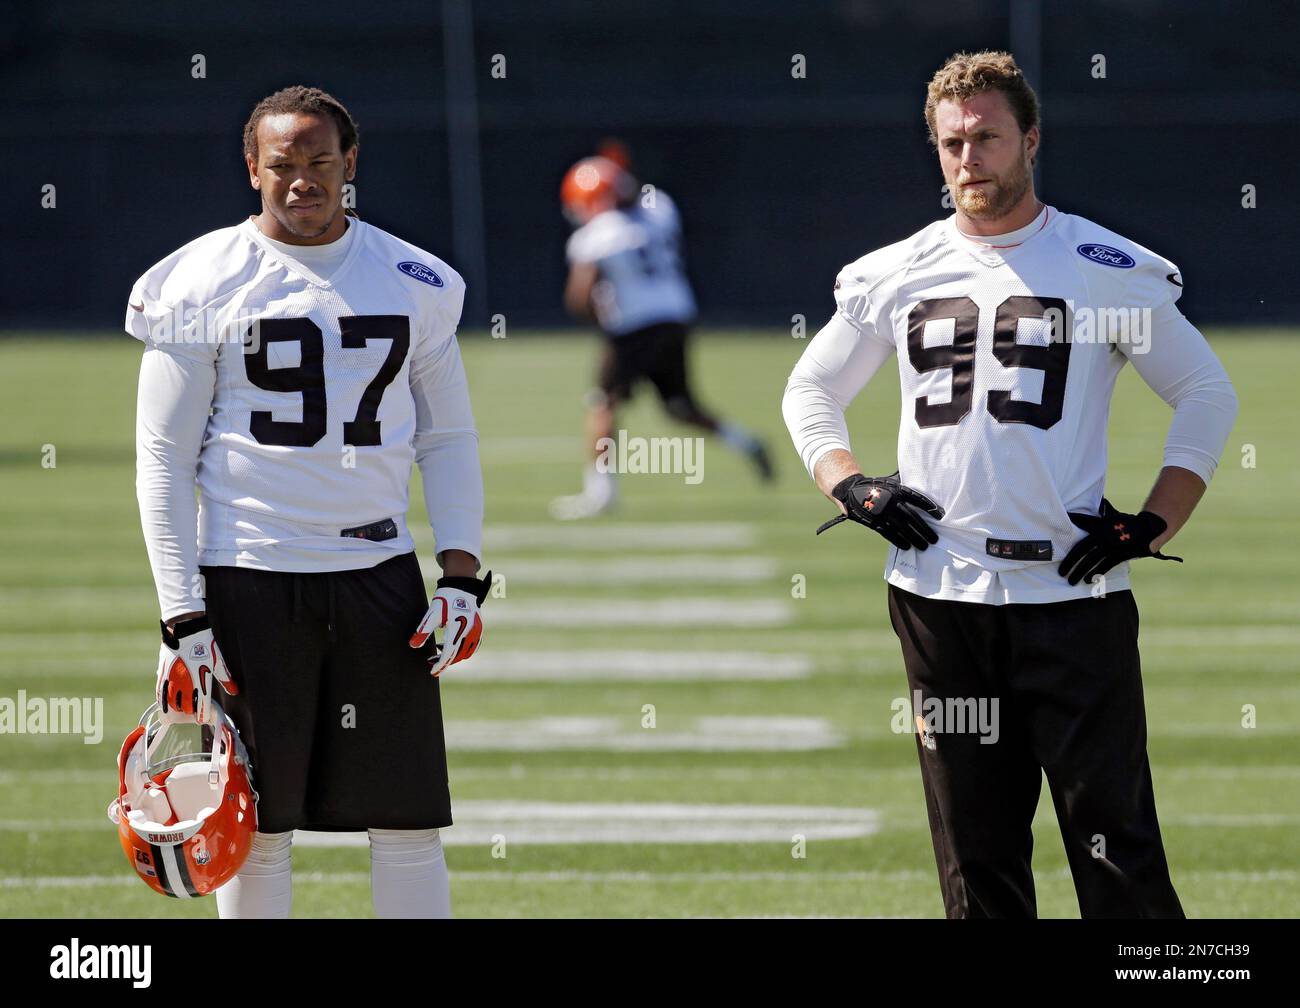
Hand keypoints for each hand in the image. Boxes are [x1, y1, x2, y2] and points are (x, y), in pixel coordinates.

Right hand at [155, 613, 235, 723]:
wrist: (184, 631)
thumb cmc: (204, 645)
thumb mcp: (218, 661)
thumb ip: (226, 678)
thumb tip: (235, 691)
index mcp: (200, 680)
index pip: (201, 705)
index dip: (201, 715)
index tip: (202, 719)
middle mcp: (185, 683)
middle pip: (185, 706)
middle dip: (189, 711)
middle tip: (192, 712)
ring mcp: (172, 679)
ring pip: (171, 702)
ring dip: (176, 708)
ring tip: (180, 709)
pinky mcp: (162, 673)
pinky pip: (160, 692)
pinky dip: (162, 701)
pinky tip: (165, 704)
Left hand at [409, 571, 491, 676]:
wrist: (462, 585)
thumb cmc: (446, 598)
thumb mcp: (432, 613)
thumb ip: (423, 630)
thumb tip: (413, 645)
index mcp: (458, 629)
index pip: (449, 653)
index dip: (440, 664)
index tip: (431, 671)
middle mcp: (471, 632)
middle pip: (458, 655)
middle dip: (445, 661)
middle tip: (431, 661)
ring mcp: (477, 630)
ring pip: (466, 652)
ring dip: (454, 656)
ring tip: (440, 651)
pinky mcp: (480, 627)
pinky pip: (473, 645)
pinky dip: (463, 649)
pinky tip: (452, 645)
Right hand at [816, 471, 944, 549]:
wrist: (851, 490)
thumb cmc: (876, 485)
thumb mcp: (891, 481)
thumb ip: (906, 482)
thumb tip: (926, 478)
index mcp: (897, 490)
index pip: (917, 499)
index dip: (930, 507)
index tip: (941, 516)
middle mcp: (891, 501)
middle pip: (912, 517)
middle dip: (924, 529)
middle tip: (935, 539)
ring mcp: (882, 512)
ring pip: (902, 528)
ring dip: (914, 538)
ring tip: (924, 546)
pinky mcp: (874, 521)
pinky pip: (888, 533)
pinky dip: (899, 540)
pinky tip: (907, 546)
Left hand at [1058, 498, 1183, 585]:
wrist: (1147, 528)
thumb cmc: (1122, 523)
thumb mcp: (1104, 519)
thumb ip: (1087, 521)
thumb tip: (1068, 515)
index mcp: (1098, 530)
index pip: (1079, 545)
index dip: (1069, 556)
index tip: (1060, 564)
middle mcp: (1104, 539)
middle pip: (1083, 554)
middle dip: (1071, 565)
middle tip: (1061, 575)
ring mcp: (1113, 548)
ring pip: (1093, 562)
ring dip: (1081, 573)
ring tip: (1072, 582)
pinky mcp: (1121, 555)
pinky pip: (1106, 566)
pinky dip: (1096, 573)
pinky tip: (1088, 581)